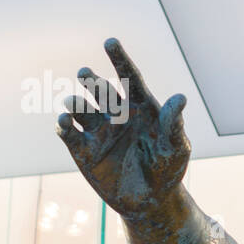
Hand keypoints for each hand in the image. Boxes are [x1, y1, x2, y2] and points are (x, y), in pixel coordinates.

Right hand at [56, 38, 189, 218]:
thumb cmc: (168, 168)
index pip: (128, 77)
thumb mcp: (175, 147)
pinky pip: (69, 134)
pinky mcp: (83, 151)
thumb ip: (174, 124)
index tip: (110, 42)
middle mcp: (116, 113)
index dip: (119, 59)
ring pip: (81, 109)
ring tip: (73, 104)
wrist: (151, 200)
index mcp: (140, 106)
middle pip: (101, 91)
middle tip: (87, 74)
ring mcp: (97, 130)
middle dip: (93, 82)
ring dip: (75, 104)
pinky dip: (63, 127)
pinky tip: (62, 123)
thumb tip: (181, 98)